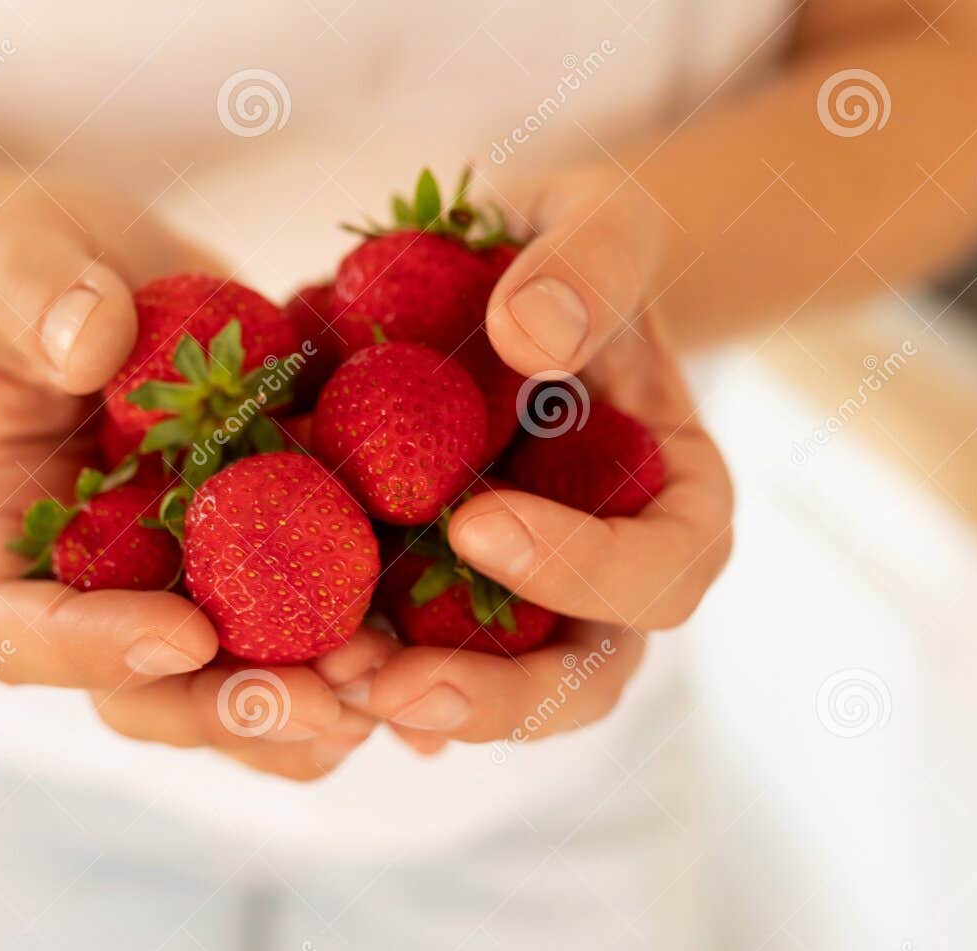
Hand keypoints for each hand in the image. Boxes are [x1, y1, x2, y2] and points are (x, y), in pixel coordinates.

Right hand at [0, 186, 376, 778]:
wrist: (133, 280)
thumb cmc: (53, 267)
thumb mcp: (24, 254)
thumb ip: (37, 293)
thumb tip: (88, 345)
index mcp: (10, 539)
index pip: (18, 629)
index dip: (94, 651)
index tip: (186, 634)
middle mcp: (99, 595)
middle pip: (143, 698)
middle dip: (234, 711)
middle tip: (323, 700)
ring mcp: (183, 599)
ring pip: (235, 698)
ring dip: (313, 708)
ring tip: (392, 686)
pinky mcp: (262, 585)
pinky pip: (307, 654)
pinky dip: (366, 678)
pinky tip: (433, 674)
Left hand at [359, 174, 733, 744]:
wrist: (519, 281)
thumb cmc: (580, 252)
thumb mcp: (605, 223)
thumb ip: (590, 267)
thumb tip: (530, 336)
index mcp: (678, 508)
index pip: (661, 572)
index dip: (580, 570)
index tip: (477, 524)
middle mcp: (610, 579)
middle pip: (580, 677)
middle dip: (490, 697)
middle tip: (394, 687)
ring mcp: (528, 604)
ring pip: (492, 692)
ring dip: (409, 701)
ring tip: (323, 682)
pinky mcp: (446, 603)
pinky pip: (412, 658)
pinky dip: (361, 675)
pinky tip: (298, 680)